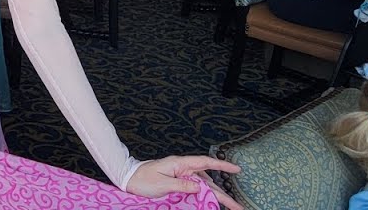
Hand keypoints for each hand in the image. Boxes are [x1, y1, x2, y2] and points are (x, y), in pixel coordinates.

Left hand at [127, 156, 242, 209]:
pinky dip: (205, 194)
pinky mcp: (178, 182)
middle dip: (224, 194)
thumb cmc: (142, 179)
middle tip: (238, 206)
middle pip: (209, 181)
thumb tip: (201, 186)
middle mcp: (183, 169)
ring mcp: (181, 176)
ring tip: (230, 206)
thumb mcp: (162, 184)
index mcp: (180, 164)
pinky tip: (212, 200)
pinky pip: (196, 188)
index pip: (205, 163)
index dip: (222, 166)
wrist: (129, 178)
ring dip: (216, 196)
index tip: (237, 169)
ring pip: (204, 187)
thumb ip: (183, 185)